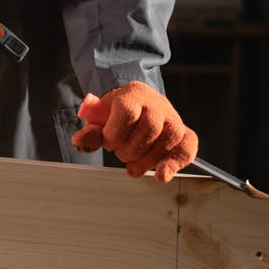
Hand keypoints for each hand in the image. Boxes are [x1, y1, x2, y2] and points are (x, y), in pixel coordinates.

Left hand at [71, 81, 197, 181]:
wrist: (137, 106)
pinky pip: (188, 146)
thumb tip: (81, 142)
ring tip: (134, 167)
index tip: (108, 142)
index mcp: (132, 93)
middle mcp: (156, 102)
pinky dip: (175, 162)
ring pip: (169, 137)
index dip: (115, 132)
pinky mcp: (184, 133)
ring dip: (149, 159)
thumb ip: (91, 131)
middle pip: (150, 126)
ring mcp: (172, 117)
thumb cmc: (116, 115)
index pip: (127, 110)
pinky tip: (161, 174)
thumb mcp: (100, 119)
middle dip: (131, 148)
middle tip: (121, 154)